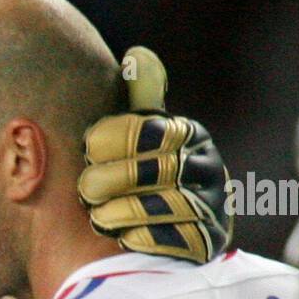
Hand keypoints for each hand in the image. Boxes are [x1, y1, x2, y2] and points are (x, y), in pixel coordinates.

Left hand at [78, 46, 231, 263]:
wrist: (170, 237)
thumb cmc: (144, 179)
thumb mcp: (144, 137)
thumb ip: (139, 100)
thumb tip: (137, 55)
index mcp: (187, 134)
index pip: (145, 129)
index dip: (108, 141)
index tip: (89, 152)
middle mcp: (207, 167)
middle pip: (149, 168)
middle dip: (108, 181)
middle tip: (87, 191)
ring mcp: (211, 206)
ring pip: (156, 206)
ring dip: (117, 214)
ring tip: (100, 217)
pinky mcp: (206, 244)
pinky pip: (167, 240)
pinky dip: (138, 239)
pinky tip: (122, 237)